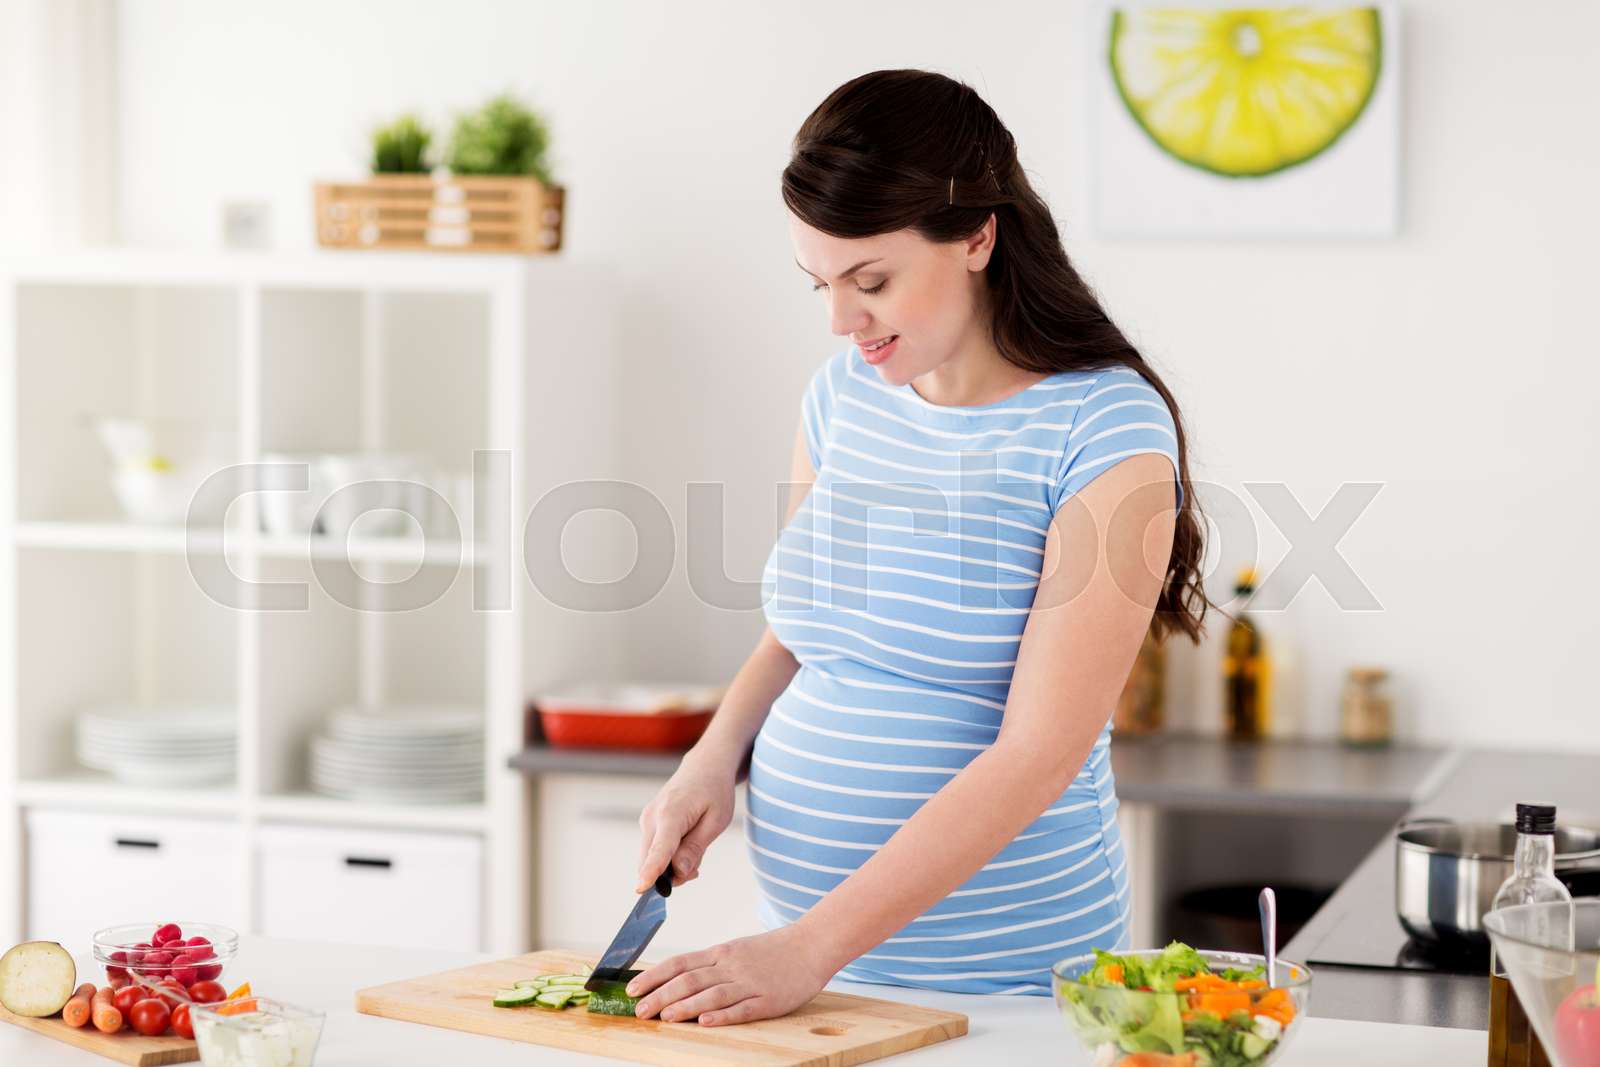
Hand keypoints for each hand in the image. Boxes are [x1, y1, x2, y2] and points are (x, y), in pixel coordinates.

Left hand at [628, 926, 833, 1025]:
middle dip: (660, 995)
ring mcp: (749, 983)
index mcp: (721, 953)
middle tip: (640, 1011)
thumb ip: (710, 964)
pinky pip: (742, 1008)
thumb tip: (677, 979)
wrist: (811, 945)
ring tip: (664, 1017)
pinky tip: (705, 1023)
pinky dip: (722, 1016)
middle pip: (689, 980)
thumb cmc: (772, 950)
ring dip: (685, 1006)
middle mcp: (730, 966)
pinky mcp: (768, 999)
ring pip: (711, 994)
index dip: (653, 976)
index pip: (679, 963)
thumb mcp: (736, 950)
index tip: (632, 989)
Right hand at [636, 755, 736, 891]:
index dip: (651, 871)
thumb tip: (678, 873)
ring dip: (671, 866)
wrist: (704, 767)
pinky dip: (668, 856)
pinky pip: (653, 850)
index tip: (641, 888)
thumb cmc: (714, 792)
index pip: (660, 849)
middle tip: (697, 868)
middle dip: (672, 874)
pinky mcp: (647, 823)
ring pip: (651, 857)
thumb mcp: (717, 820)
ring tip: (695, 847)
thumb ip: (695, 847)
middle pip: (652, 860)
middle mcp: (652, 817)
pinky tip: (685, 843)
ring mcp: (647, 820)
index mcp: (671, 814)